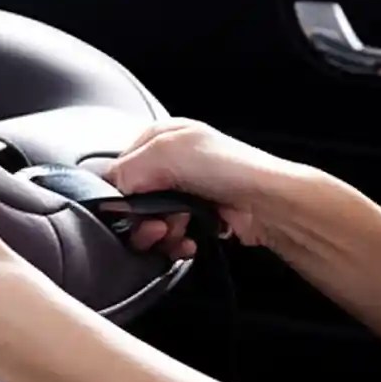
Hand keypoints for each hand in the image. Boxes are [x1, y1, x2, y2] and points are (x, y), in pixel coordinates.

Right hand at [107, 118, 302, 257]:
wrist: (271, 203)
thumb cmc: (228, 168)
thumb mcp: (166, 152)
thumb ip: (125, 170)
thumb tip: (109, 198)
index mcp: (158, 137)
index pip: (117, 170)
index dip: (120, 195)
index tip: (130, 213)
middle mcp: (169, 162)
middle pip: (131, 200)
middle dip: (141, 220)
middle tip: (156, 227)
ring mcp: (183, 190)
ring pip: (148, 221)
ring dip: (158, 234)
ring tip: (176, 234)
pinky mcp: (195, 215)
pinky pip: (169, 236)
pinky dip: (173, 243)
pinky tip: (186, 242)